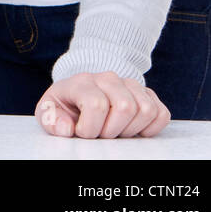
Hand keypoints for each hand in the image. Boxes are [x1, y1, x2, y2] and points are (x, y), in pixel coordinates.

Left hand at [35, 72, 169, 137]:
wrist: (80, 96)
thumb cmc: (65, 107)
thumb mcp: (49, 112)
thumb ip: (51, 120)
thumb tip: (67, 128)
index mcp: (81, 81)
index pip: (96, 104)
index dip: (90, 127)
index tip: (82, 132)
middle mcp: (108, 78)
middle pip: (125, 107)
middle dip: (113, 130)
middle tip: (101, 133)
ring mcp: (130, 84)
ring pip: (146, 110)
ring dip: (131, 129)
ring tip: (115, 131)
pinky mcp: (147, 94)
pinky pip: (161, 114)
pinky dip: (150, 128)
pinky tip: (133, 129)